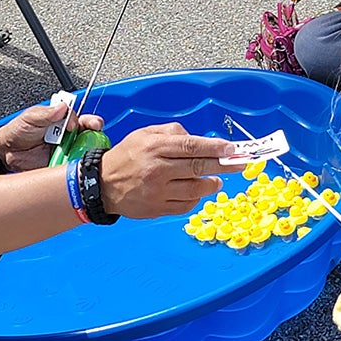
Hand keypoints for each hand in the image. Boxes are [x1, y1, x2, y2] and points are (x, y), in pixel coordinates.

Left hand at [0, 103, 103, 172]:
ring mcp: (66, 151)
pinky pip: (73, 167)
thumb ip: (47, 113)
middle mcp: (68, 136)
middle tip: (91, 136)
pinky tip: (73, 164)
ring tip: (79, 152)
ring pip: (84, 152)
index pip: (82, 119)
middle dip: (94, 135)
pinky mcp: (61, 165)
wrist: (6, 151)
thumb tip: (63, 108)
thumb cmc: (18, 130)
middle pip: (90, 135)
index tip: (77, 124)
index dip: (87, 121)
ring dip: (86, 152)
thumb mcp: (31, 117)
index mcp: (63, 120)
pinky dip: (76, 166)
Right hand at [99, 123, 244, 217]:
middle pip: (197, 167)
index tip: (231, 149)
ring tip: (216, 180)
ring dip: (211, 184)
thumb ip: (171, 132)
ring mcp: (158, 191)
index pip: (191, 146)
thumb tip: (197, 138)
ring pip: (195, 189)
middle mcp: (157, 169)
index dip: (214, 148)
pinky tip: (196, 192)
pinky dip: (196, 198)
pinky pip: (185, 205)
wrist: (102, 185)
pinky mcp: (157, 208)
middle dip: (223, 165)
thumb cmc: (126, 157)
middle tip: (239, 163)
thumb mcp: (144, 134)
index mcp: (155, 147)